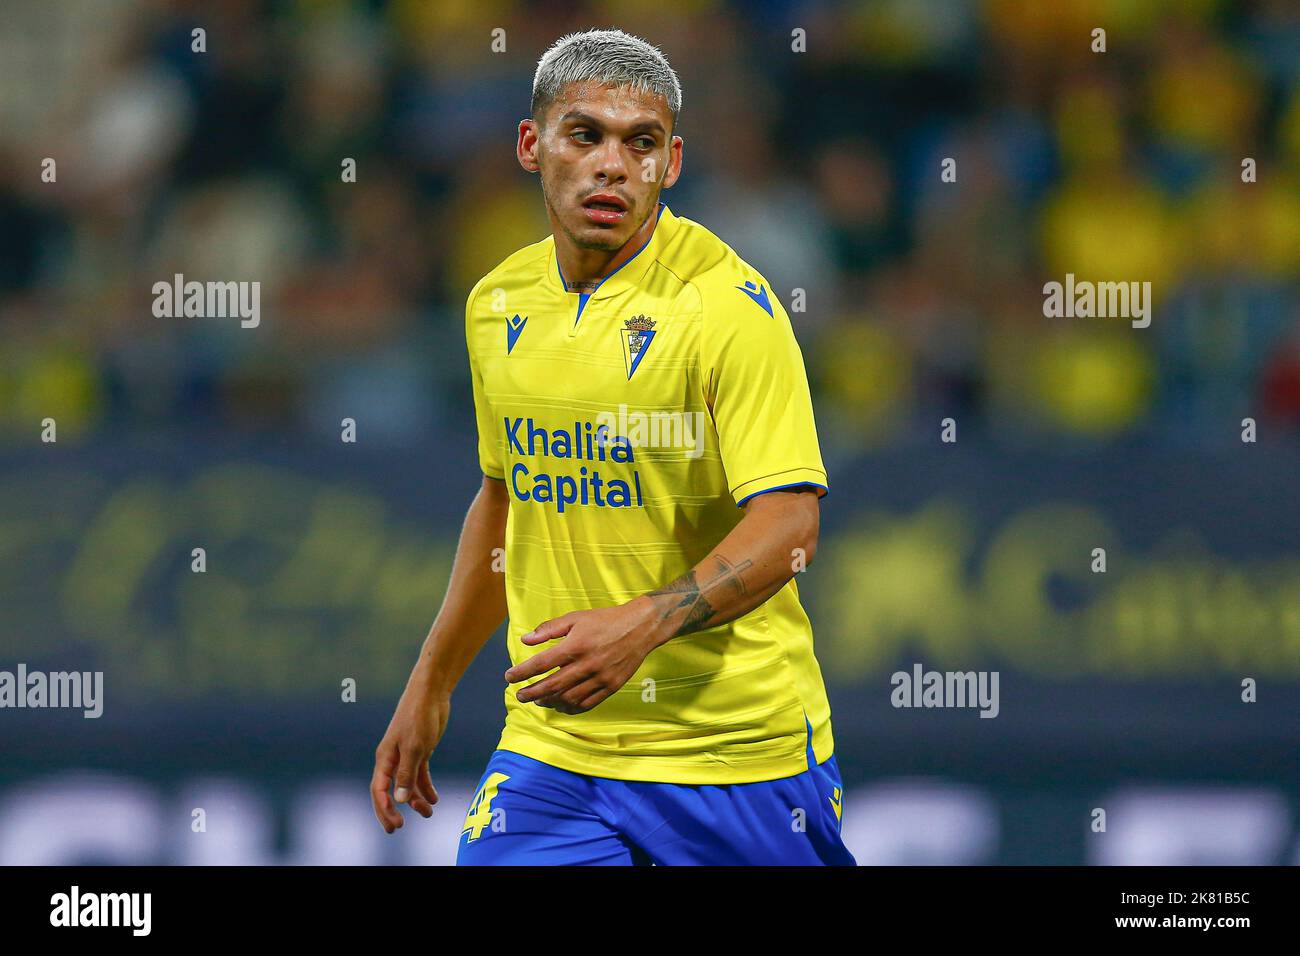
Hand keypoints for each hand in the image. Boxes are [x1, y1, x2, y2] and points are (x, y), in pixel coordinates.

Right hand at [370, 686, 449, 832]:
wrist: (431, 694)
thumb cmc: (419, 718)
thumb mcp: (415, 748)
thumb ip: (406, 774)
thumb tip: (399, 800)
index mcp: (385, 759)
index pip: (379, 790)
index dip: (384, 809)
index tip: (395, 824)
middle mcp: (392, 759)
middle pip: (389, 791)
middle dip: (392, 811)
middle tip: (396, 830)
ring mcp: (406, 756)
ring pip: (407, 785)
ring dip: (415, 800)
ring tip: (428, 813)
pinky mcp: (420, 751)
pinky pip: (419, 775)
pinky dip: (425, 788)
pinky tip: (434, 799)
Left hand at [504, 597, 665, 714]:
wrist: (640, 627)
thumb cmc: (604, 620)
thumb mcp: (575, 617)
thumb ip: (549, 629)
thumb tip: (526, 639)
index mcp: (575, 645)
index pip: (542, 663)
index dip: (522, 672)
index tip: (509, 677)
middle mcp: (587, 664)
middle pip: (552, 685)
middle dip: (532, 693)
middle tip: (520, 696)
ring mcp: (600, 678)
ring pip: (568, 698)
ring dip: (550, 701)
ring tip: (539, 700)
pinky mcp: (611, 687)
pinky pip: (587, 703)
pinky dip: (571, 708)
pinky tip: (561, 705)